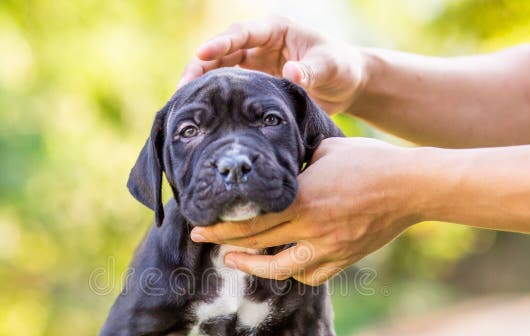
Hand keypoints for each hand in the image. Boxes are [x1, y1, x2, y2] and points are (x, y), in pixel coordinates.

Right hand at [178, 17, 367, 114]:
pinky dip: (214, 96)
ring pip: (219, 68)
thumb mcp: (329, 67)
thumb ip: (310, 71)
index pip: (241, 34)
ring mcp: (254, 61)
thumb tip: (291, 74)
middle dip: (200, 66)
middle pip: (221, 50)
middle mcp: (259, 42)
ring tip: (182, 102)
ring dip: (201, 83)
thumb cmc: (340, 68)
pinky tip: (201, 112)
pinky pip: (228, 85)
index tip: (201, 54)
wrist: (346, 85)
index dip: (219, 43)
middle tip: (183, 87)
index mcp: (275, 29)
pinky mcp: (253, 80)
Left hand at [190, 138, 424, 284]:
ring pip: (280, 269)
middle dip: (224, 244)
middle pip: (256, 244)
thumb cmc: (369, 160)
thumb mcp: (325, 148)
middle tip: (202, 242)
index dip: (219, 227)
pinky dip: (292, 272)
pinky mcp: (344, 258)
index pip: (250, 220)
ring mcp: (328, 248)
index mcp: (302, 199)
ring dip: (253, 266)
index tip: (198, 227)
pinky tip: (281, 264)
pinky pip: (310, 275)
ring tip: (236, 260)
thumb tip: (273, 161)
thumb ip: (296, 161)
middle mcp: (311, 228)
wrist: (411, 186)